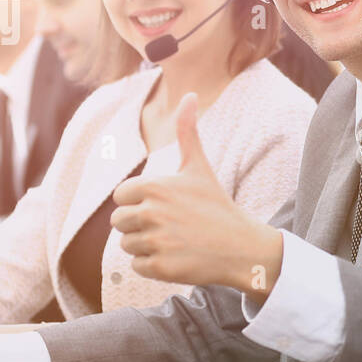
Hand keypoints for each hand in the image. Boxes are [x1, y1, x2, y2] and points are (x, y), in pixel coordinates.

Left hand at [111, 93, 282, 294]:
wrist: (242, 247)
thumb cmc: (217, 205)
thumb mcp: (200, 167)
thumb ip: (187, 131)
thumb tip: (189, 94)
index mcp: (155, 186)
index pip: (120, 196)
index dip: (138, 202)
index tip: (163, 206)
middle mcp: (152, 213)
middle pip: (119, 222)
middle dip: (140, 225)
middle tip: (170, 226)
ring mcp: (156, 241)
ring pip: (127, 245)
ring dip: (146, 246)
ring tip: (175, 241)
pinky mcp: (159, 267)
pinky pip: (136, 266)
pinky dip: (153, 265)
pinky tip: (176, 257)